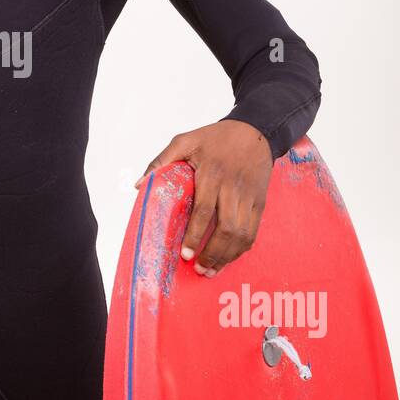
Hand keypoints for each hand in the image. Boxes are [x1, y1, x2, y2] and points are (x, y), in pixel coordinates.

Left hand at [134, 120, 272, 275]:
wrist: (255, 130)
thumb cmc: (216, 137)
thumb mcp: (185, 140)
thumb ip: (161, 160)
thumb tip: (139, 184)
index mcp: (211, 174)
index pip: (203, 212)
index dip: (195, 236)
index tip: (186, 254)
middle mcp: (232, 188)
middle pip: (226, 228)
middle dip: (212, 253)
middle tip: (199, 268)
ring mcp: (249, 196)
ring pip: (242, 233)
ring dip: (228, 255)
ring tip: (212, 269)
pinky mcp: (260, 201)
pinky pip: (254, 230)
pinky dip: (242, 247)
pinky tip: (230, 256)